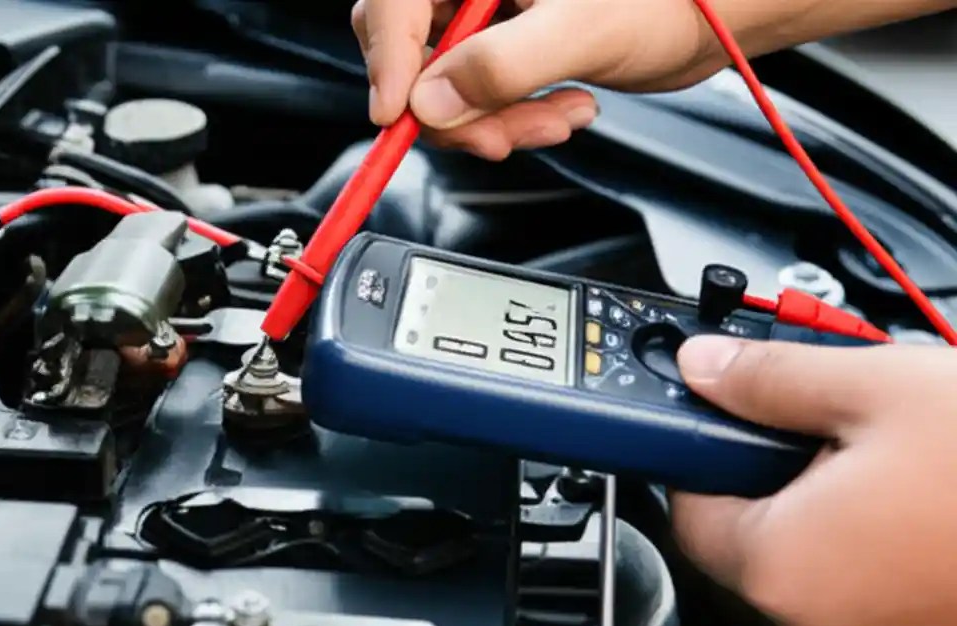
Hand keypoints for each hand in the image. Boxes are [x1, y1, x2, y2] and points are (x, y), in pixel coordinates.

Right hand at [351, 0, 726, 159]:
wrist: (715, 19)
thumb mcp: (581, 29)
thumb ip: (501, 64)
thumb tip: (432, 101)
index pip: (395, 2)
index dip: (388, 57)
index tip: (394, 113)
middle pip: (411, 48)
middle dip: (449, 106)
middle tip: (492, 136)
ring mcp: (488, 13)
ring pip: (445, 82)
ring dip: (492, 120)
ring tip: (551, 120)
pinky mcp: (505, 47)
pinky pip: (479, 94)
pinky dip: (512, 118)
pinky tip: (560, 108)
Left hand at [671, 335, 956, 625]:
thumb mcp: (873, 387)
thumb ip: (768, 378)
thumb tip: (707, 367)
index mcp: (780, 562)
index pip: (686, 503)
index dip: (700, 444)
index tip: (720, 406)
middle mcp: (814, 618)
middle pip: (746, 530)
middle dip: (770, 464)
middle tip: (821, 409)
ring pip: (810, 552)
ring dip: (826, 494)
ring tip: (889, 442)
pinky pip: (865, 577)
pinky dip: (873, 530)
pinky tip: (923, 484)